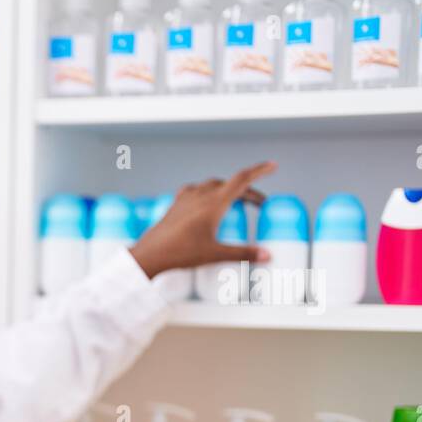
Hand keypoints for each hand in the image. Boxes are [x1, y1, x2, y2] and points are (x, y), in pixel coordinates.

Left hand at [130, 160, 276, 278]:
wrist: (149, 255)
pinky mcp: (175, 205)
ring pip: (212, 185)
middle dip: (247, 191)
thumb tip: (267, 255)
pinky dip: (207, 192)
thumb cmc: (180, 254)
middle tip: (258, 204)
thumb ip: (243, 254)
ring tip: (235, 202)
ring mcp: (185, 199)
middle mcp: (200, 195)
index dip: (259, 171)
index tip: (272, 166)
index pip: (242, 179)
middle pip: (230, 184)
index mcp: (214, 202)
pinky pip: (195, 191)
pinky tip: (205, 202)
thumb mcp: (215, 254)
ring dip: (227, 190)